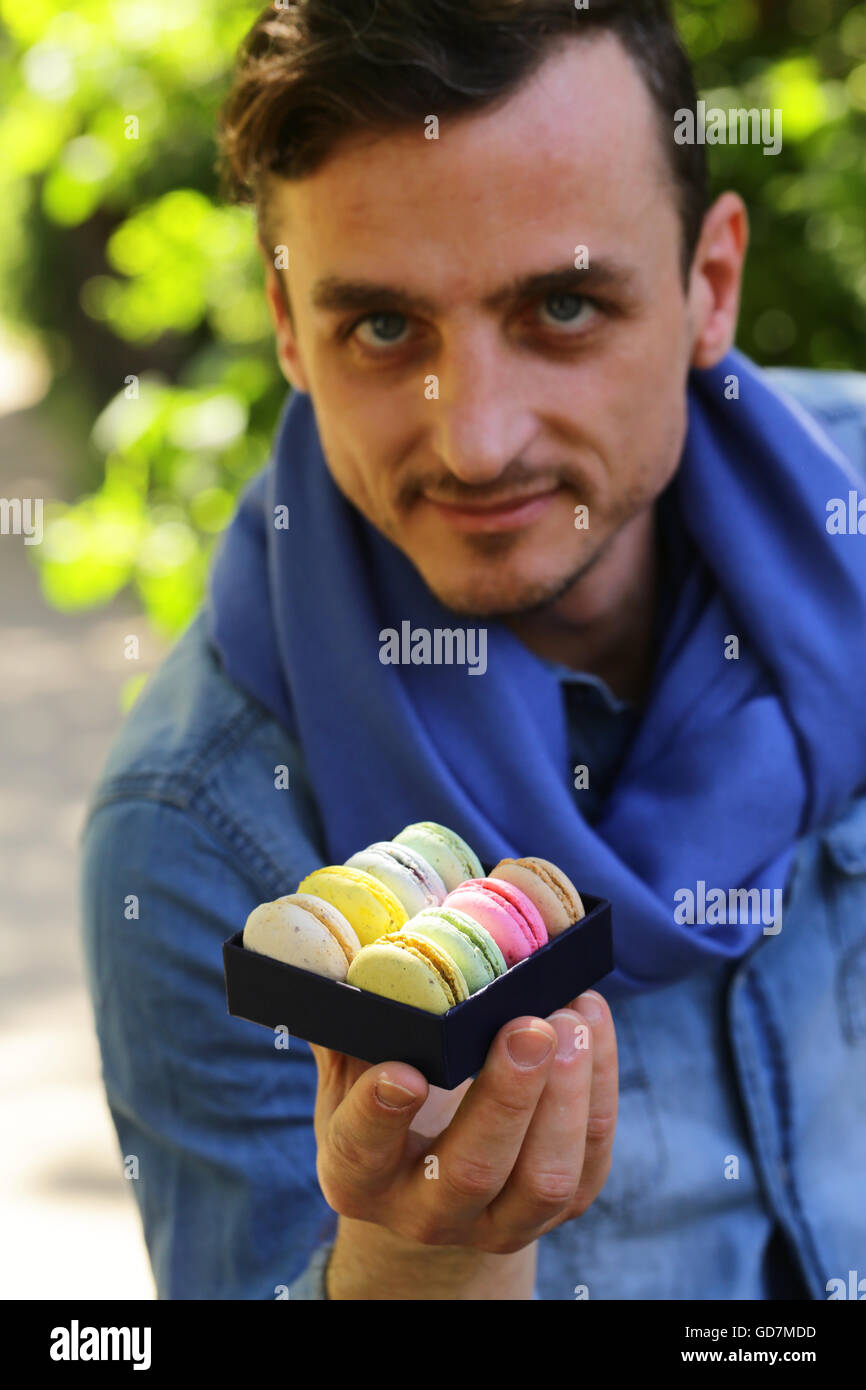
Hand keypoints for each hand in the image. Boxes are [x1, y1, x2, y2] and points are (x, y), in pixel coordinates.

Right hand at [308, 990, 616, 1256]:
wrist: (428, 1182)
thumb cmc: (383, 1101)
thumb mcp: (349, 1069)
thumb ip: (351, 1020)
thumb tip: (341, 939)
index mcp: (357, 1172)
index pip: (362, 1148)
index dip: (381, 1113)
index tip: (406, 1071)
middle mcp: (424, 1210)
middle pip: (471, 1170)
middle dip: (506, 1097)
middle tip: (527, 1026)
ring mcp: (497, 1220)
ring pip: (544, 1180)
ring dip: (566, 1096)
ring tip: (571, 1018)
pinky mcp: (559, 1210)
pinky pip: (590, 1160)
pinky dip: (599, 1088)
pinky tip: (590, 1023)